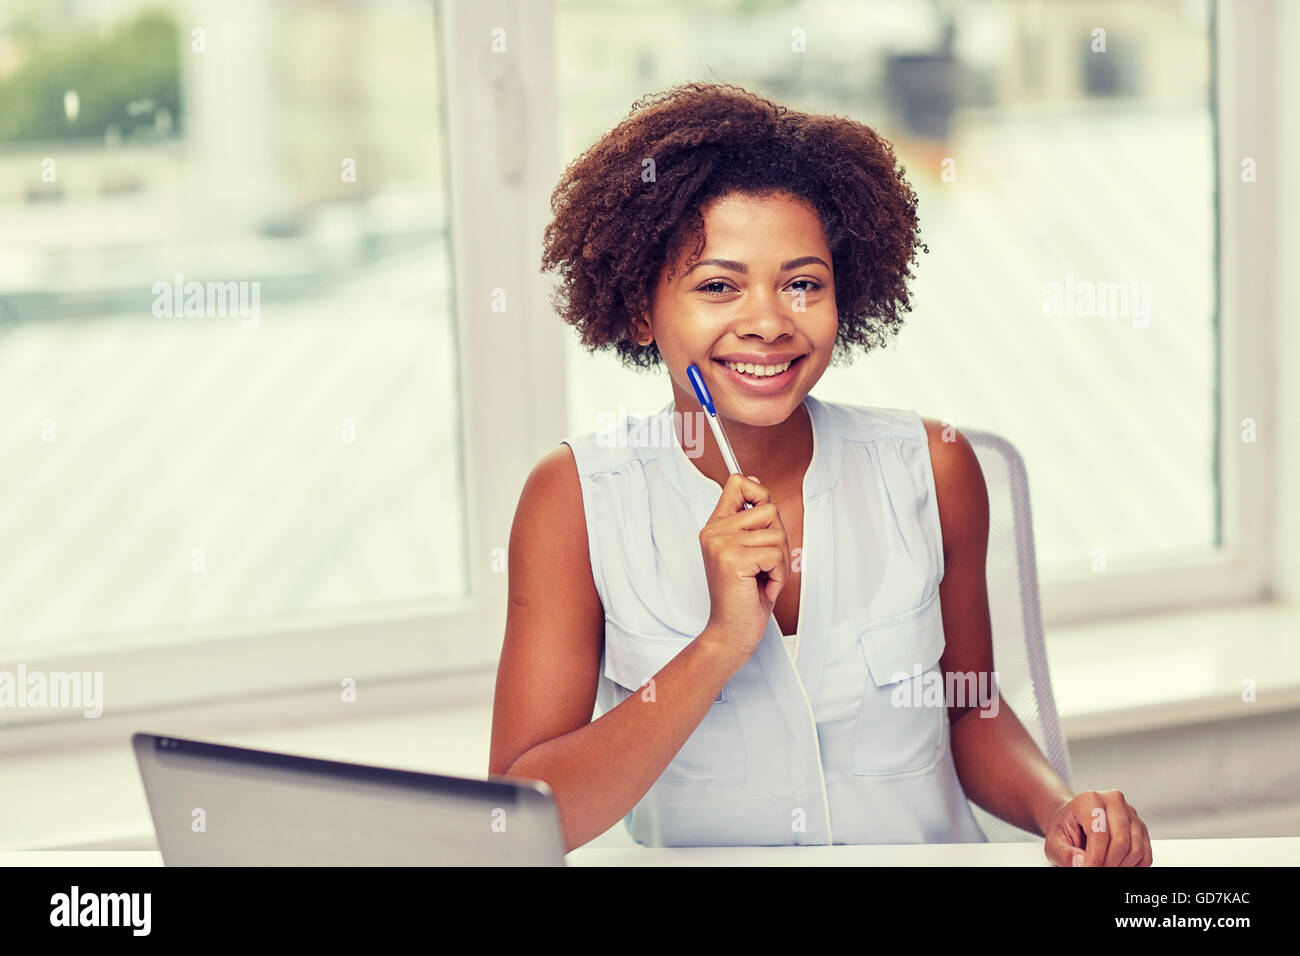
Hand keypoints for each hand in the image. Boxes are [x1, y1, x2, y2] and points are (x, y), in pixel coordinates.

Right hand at [698, 473, 790, 660]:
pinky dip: (779, 575)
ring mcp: (721, 544)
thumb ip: (751, 519)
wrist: (731, 632)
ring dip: (781, 562)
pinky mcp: (733, 560)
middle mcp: (714, 531)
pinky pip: (776, 554)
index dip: (759, 494)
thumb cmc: (743, 595)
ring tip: (763, 578)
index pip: (737, 483)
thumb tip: (755, 482)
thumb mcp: (749, 550)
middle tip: (765, 566)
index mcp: (716, 526)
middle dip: (779, 541)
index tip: (762, 523)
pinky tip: (763, 588)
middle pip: (769, 510)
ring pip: (777, 534)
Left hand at [1043, 789, 1151, 866]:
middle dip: (1109, 864)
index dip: (1095, 859)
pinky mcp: (1140, 826)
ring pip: (1135, 849)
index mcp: (1089, 799)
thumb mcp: (1054, 842)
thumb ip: (1065, 853)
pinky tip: (1118, 866)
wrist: (1073, 821)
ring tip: (1104, 867)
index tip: (1087, 869)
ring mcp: (1130, 813)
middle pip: (1121, 842)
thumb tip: (1081, 863)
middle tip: (1097, 871)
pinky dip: (1134, 866)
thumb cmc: (1064, 830)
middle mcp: (1113, 800)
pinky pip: (1145, 854)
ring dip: (1121, 866)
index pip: (1099, 834)